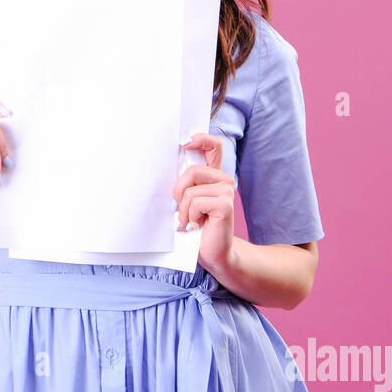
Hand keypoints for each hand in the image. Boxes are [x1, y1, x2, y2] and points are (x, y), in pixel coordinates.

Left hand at [172, 132, 235, 273]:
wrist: (212, 252)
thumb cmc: (196, 226)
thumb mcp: (187, 201)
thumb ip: (185, 184)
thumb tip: (164, 166)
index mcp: (214, 176)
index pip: (214, 146)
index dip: (201, 139)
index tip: (185, 143)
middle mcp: (224, 180)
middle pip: (192, 170)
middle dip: (178, 192)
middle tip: (180, 210)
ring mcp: (227, 191)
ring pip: (191, 190)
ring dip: (183, 209)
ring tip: (190, 220)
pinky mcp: (226, 205)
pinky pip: (195, 203)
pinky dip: (189, 216)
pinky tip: (196, 226)